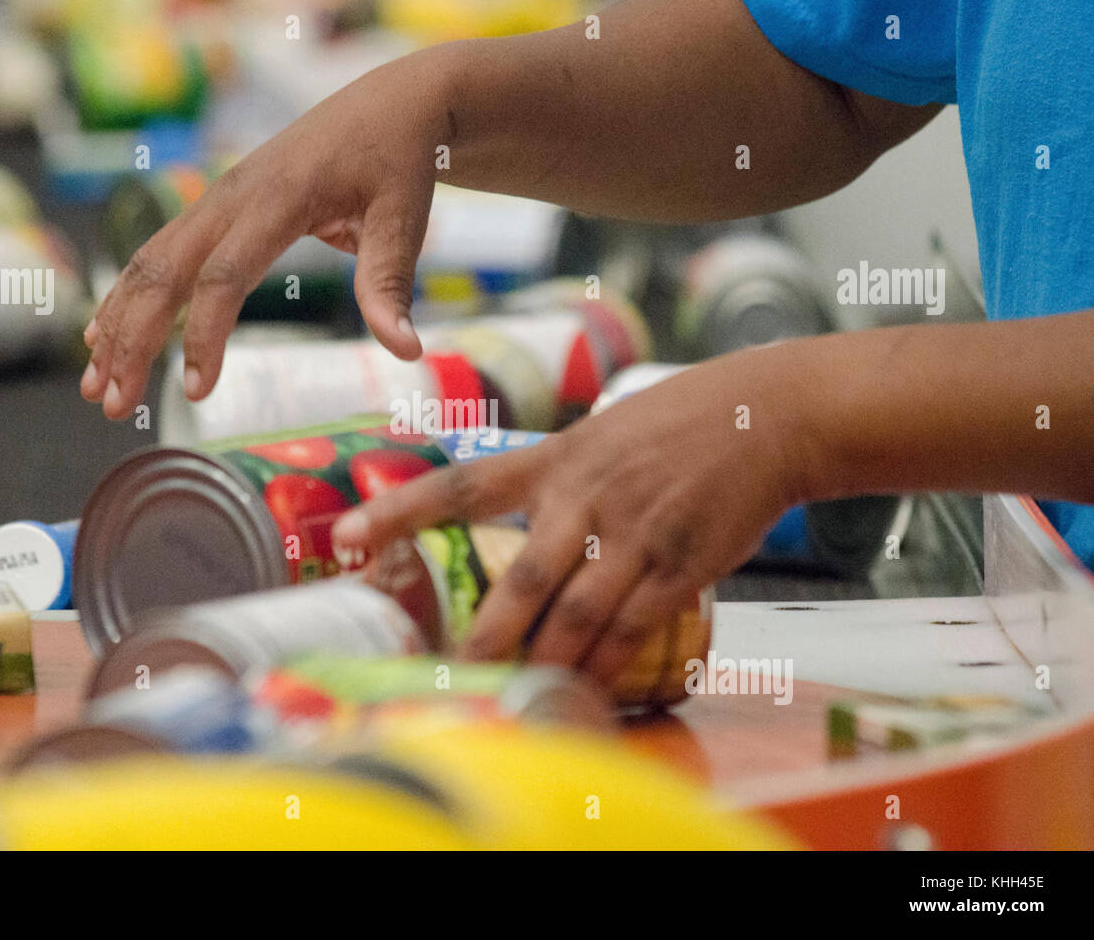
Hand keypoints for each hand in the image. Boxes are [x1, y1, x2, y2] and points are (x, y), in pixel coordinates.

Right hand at [80, 48, 457, 418]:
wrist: (392, 105)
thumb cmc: (398, 160)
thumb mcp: (405, 217)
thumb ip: (390, 283)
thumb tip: (404, 350)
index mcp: (277, 198)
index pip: (224, 276)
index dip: (204, 336)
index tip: (196, 392)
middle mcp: (232, 196)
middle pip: (163, 271)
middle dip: (132, 340)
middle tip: (114, 406)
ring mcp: (217, 200)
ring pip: (148, 262)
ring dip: (117, 324)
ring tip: (97, 388)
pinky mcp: (216, 208)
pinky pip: (160, 252)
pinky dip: (128, 297)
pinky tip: (104, 334)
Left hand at [332, 350, 812, 685]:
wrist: (765, 415)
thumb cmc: (679, 423)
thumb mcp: (602, 434)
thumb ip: (559, 482)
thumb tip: (527, 532)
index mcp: (556, 458)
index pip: (462, 486)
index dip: (400, 513)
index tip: (346, 536)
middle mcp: (586, 496)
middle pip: (520, 580)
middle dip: (484, 636)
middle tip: (454, 673)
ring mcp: (634, 531)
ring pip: (575, 616)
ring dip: (547, 663)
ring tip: (523, 694)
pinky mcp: (681, 561)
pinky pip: (632, 627)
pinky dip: (609, 664)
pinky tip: (594, 688)